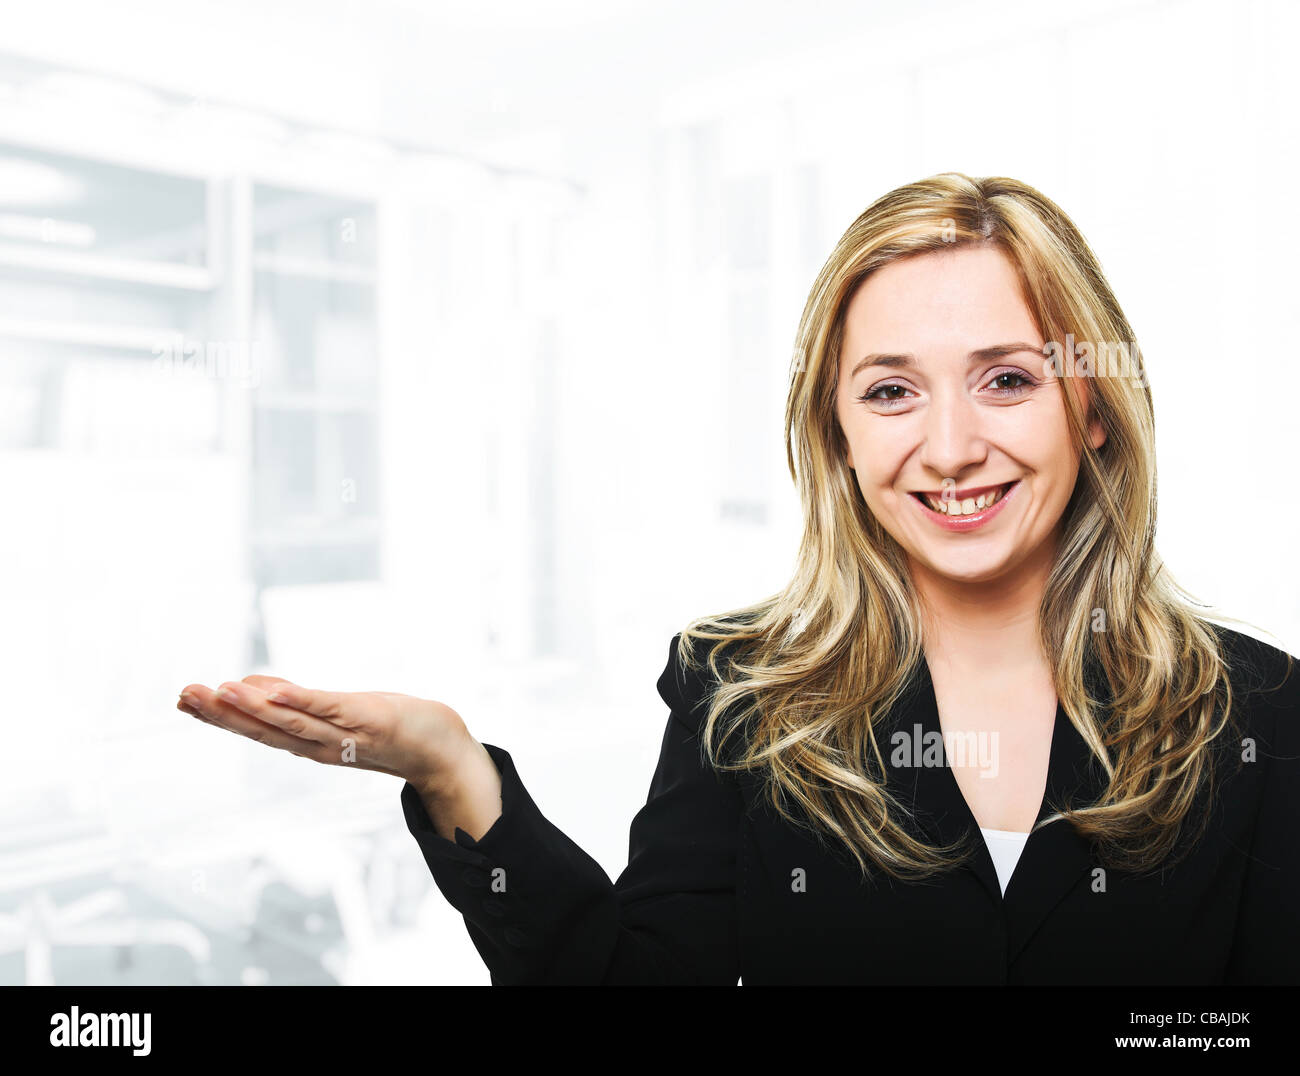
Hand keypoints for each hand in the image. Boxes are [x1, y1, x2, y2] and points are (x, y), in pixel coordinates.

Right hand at [176, 675, 475, 789]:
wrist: (445, 752)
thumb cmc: (391, 728)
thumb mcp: (338, 714)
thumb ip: (297, 704)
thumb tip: (252, 685)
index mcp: (310, 743)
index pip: (257, 729)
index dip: (218, 718)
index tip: (183, 700)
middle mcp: (321, 745)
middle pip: (264, 730)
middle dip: (222, 714)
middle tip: (183, 695)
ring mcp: (345, 735)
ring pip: (290, 723)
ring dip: (252, 709)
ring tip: (217, 691)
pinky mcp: (370, 720)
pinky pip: (329, 710)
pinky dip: (299, 702)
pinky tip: (271, 691)